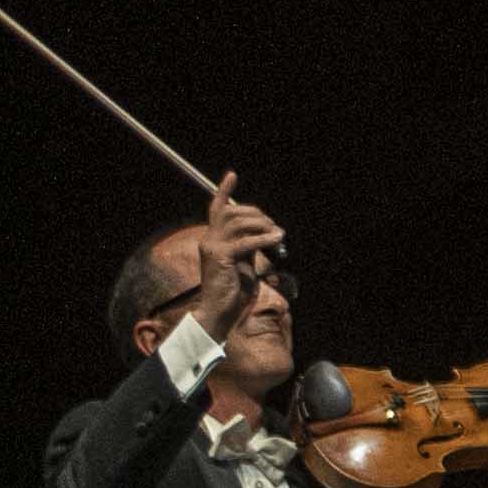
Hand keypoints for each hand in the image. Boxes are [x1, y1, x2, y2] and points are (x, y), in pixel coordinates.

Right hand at [189, 179, 287, 330]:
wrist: (219, 312)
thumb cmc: (233, 291)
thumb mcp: (244, 264)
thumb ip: (249, 247)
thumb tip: (266, 235)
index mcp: (215, 239)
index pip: (217, 209)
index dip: (224, 191)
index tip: (232, 175)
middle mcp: (209, 239)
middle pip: (233, 211)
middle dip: (257, 214)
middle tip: (274, 228)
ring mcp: (212, 247)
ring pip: (238, 222)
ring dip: (262, 224)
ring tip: (278, 235)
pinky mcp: (220, 258)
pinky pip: (245, 242)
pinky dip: (263, 239)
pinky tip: (276, 240)